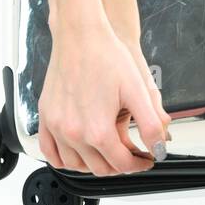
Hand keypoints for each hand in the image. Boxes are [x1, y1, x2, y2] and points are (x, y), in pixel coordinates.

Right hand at [38, 16, 170, 175]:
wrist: (80, 36)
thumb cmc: (107, 57)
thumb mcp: (138, 91)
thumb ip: (151, 124)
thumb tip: (159, 148)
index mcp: (98, 130)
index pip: (122, 164)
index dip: (139, 164)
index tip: (147, 158)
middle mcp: (74, 133)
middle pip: (100, 168)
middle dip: (120, 164)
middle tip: (132, 153)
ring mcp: (56, 126)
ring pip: (75, 164)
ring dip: (94, 163)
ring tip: (110, 150)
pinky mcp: (45, 117)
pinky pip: (50, 151)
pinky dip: (66, 157)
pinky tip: (80, 150)